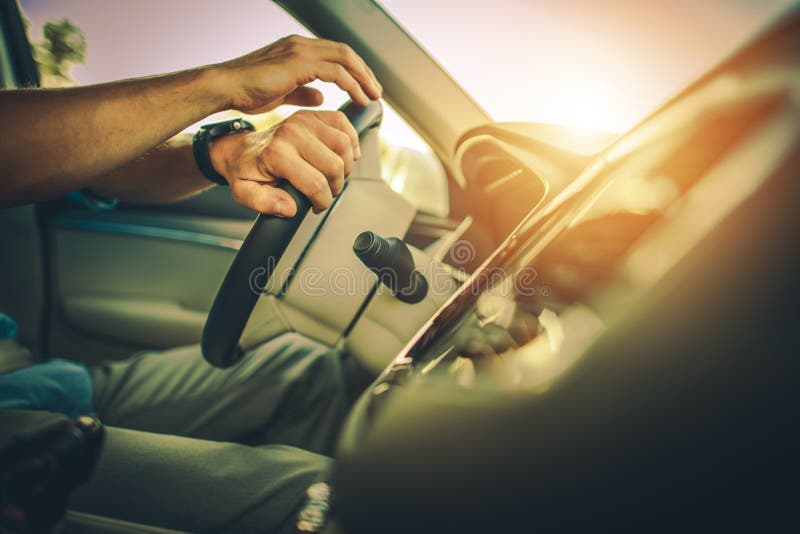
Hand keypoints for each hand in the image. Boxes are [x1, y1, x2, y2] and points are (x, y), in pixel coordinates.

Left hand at [210, 110, 359, 215]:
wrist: (242, 150)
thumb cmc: (246, 171)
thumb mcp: (245, 192)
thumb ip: (264, 203)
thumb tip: (289, 207)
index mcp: (276, 153)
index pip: (316, 183)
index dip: (322, 201)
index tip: (316, 206)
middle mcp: (291, 133)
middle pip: (334, 166)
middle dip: (335, 186)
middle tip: (326, 193)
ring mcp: (303, 120)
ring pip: (343, 145)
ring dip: (345, 165)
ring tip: (333, 176)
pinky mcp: (312, 114)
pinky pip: (343, 123)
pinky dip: (350, 139)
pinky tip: (343, 154)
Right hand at [213, 35, 381, 112]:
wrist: (226, 87)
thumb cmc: (246, 92)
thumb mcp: (281, 92)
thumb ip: (302, 91)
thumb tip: (321, 96)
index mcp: (297, 49)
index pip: (335, 54)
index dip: (354, 70)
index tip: (365, 88)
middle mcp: (300, 44)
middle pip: (345, 52)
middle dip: (364, 72)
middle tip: (377, 92)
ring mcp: (300, 50)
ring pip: (345, 58)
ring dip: (363, 77)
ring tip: (373, 96)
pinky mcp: (299, 62)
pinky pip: (336, 71)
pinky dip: (352, 84)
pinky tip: (359, 98)